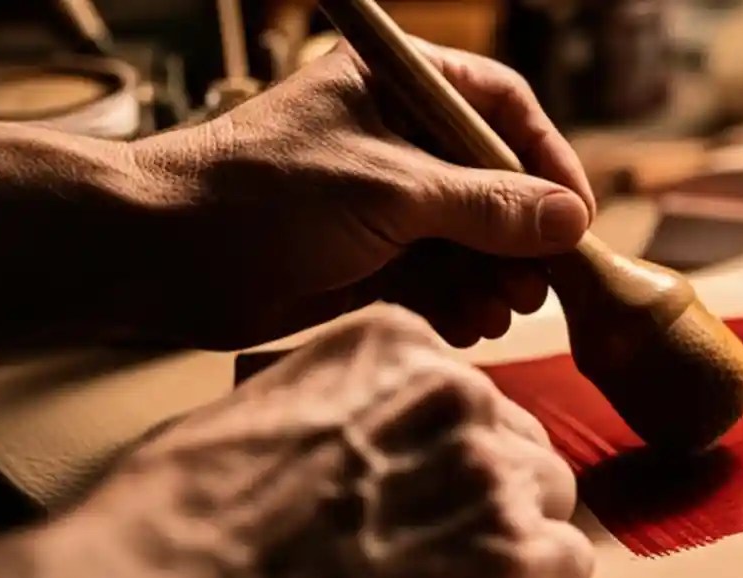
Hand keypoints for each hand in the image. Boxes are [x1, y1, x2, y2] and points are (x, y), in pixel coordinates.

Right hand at [78, 304, 594, 577]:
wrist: (188, 575)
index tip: (426, 476)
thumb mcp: (276, 392)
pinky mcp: (509, 553)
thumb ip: (350, 393)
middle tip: (442, 530)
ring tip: (459, 567)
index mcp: (405, 344)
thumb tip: (367, 426)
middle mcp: (462, 392)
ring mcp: (491, 471)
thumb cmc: (199, 494)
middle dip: (492, 483)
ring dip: (518, 530)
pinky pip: (569, 562)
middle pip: (521, 439)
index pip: (474, 389)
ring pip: (553, 495)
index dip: (452, 443)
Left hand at [132, 39, 594, 349]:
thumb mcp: (392, 191)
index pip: (500, 109)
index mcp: (399, 87)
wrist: (168, 258)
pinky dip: (458, 302)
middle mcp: (397, 138)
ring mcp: (384, 201)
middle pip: (494, 183)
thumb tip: (569, 219)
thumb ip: (488, 206)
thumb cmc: (266, 194)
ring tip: (501, 312)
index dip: (545, 160)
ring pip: (469, 239)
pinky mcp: (369, 257)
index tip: (574, 217)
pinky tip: (469, 326)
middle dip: (520, 238)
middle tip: (536, 285)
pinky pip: (437, 277)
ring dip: (492, 278)